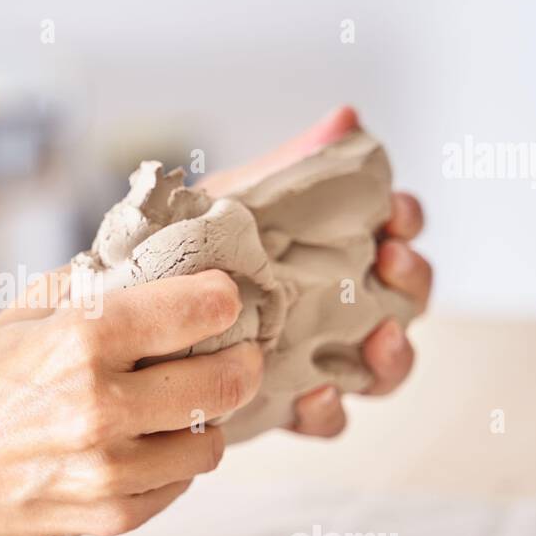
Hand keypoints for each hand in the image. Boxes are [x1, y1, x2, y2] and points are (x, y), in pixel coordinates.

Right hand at [0, 270, 261, 535]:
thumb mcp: (25, 309)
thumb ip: (96, 279)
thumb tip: (163, 255)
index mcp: (82, 340)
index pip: (201, 309)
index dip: (222, 299)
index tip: (222, 299)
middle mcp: (101, 407)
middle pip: (226, 381)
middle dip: (240, 361)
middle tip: (234, 353)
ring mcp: (109, 470)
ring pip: (212, 442)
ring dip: (205, 419)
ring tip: (176, 405)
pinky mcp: (113, 516)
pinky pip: (181, 483)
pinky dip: (173, 461)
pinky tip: (144, 444)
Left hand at [198, 106, 432, 437]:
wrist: (122, 321)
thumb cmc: (181, 256)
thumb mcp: (229, 205)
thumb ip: (287, 169)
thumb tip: (347, 118)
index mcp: (331, 252)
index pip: (393, 232)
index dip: (406, 221)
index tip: (396, 214)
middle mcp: (336, 305)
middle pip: (406, 298)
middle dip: (413, 279)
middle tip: (392, 262)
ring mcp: (317, 357)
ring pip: (381, 365)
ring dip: (393, 352)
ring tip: (381, 338)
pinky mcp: (287, 403)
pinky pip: (327, 417)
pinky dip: (329, 410)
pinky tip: (314, 395)